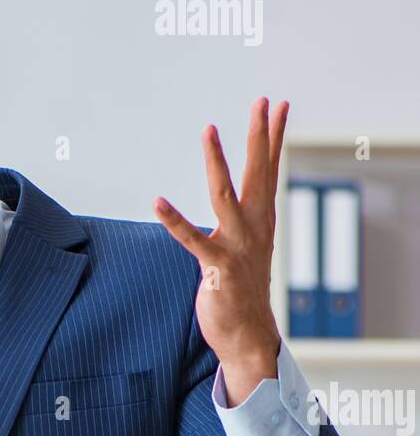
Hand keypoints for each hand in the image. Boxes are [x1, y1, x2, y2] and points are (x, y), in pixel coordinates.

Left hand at [153, 97, 287, 405]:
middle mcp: (254, 228)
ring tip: (209, 129)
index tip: (279, 104)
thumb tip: (239, 205)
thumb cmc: (242, 291)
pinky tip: (157, 201)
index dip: (273, 137)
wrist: (248, 335)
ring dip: (216, 161)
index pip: (269, 170)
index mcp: (261, 221)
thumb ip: (242, 223)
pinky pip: (192, 239)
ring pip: (225, 195)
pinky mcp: (218, 268)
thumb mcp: (246, 249)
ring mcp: (238, 247)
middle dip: (259, 134)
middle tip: (263, 99)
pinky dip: (173, 220)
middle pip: (258, 172)